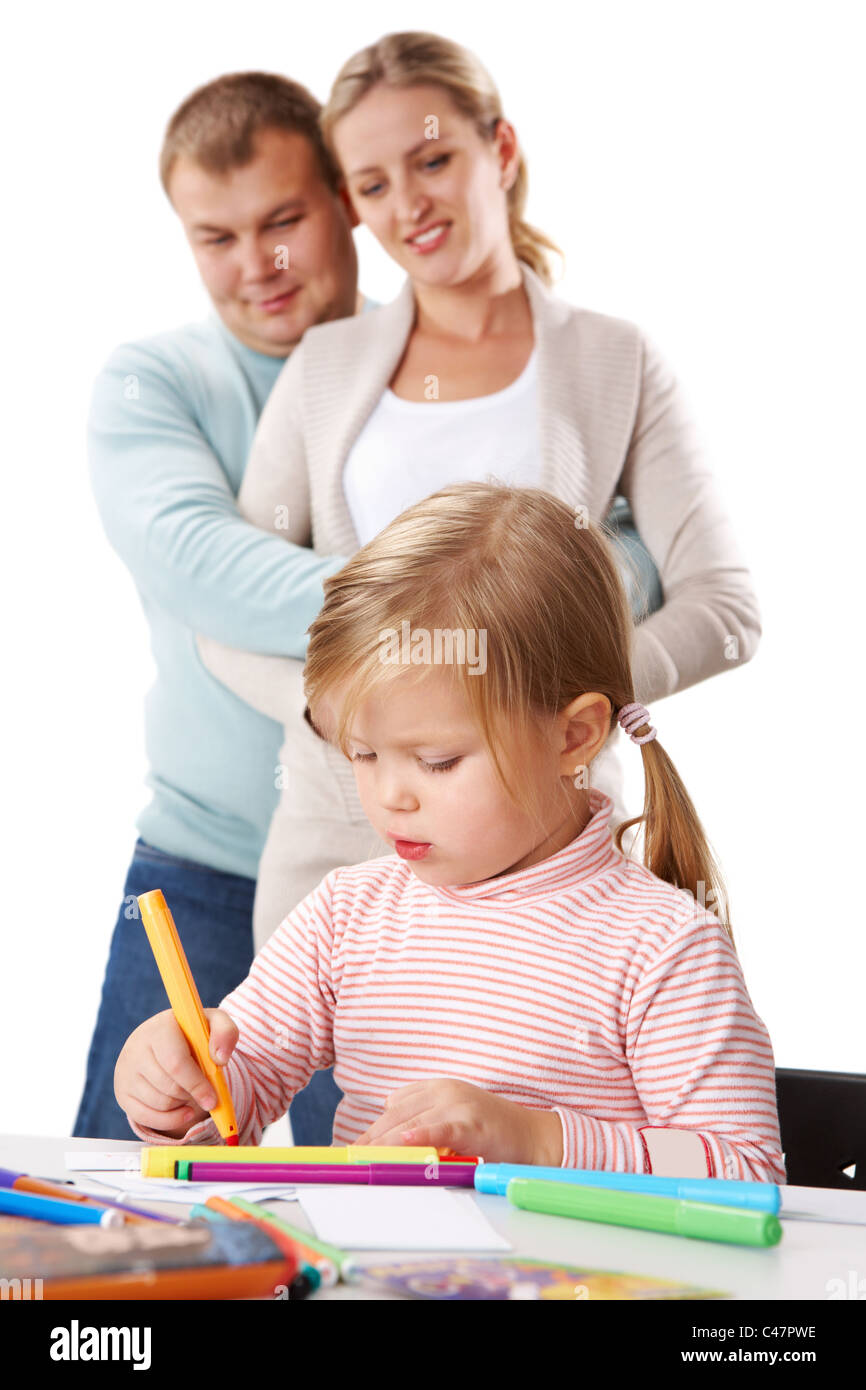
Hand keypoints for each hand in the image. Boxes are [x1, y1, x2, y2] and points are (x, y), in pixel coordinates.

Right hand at [114, 1007, 238, 1138]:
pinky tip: (184, 1110)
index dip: (197, 1084)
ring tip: (190, 1092)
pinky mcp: (122, 1092)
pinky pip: (146, 1118)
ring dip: (182, 1104)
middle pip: (169, 1086)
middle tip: (203, 1090)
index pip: (175, 1063)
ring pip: (160, 1103)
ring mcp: (125, 1071)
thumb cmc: (192, 1035)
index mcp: (160, 1028)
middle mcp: (136, 1047)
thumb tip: (220, 1058)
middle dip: (191, 1094)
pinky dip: (170, 1120)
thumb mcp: (212, 1025)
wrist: (163, 1042)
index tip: (213, 1098)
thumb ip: (225, 1033)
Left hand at [353, 1078, 562, 1164]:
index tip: (351, 1148)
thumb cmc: (490, 1129)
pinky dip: (422, 1134)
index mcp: (437, 1087)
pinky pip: (441, 1129)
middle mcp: (444, 1091)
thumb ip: (424, 1116)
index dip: (371, 1128)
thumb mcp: (452, 1115)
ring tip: (363, 1156)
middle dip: (371, 1139)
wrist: (530, 1135)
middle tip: (350, 1159)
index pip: (394, 1107)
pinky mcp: (471, 1123)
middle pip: (397, 1115)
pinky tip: (404, 1140)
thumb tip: (390, 1131)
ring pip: (411, 1123)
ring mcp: (458, 1105)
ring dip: (384, 1142)